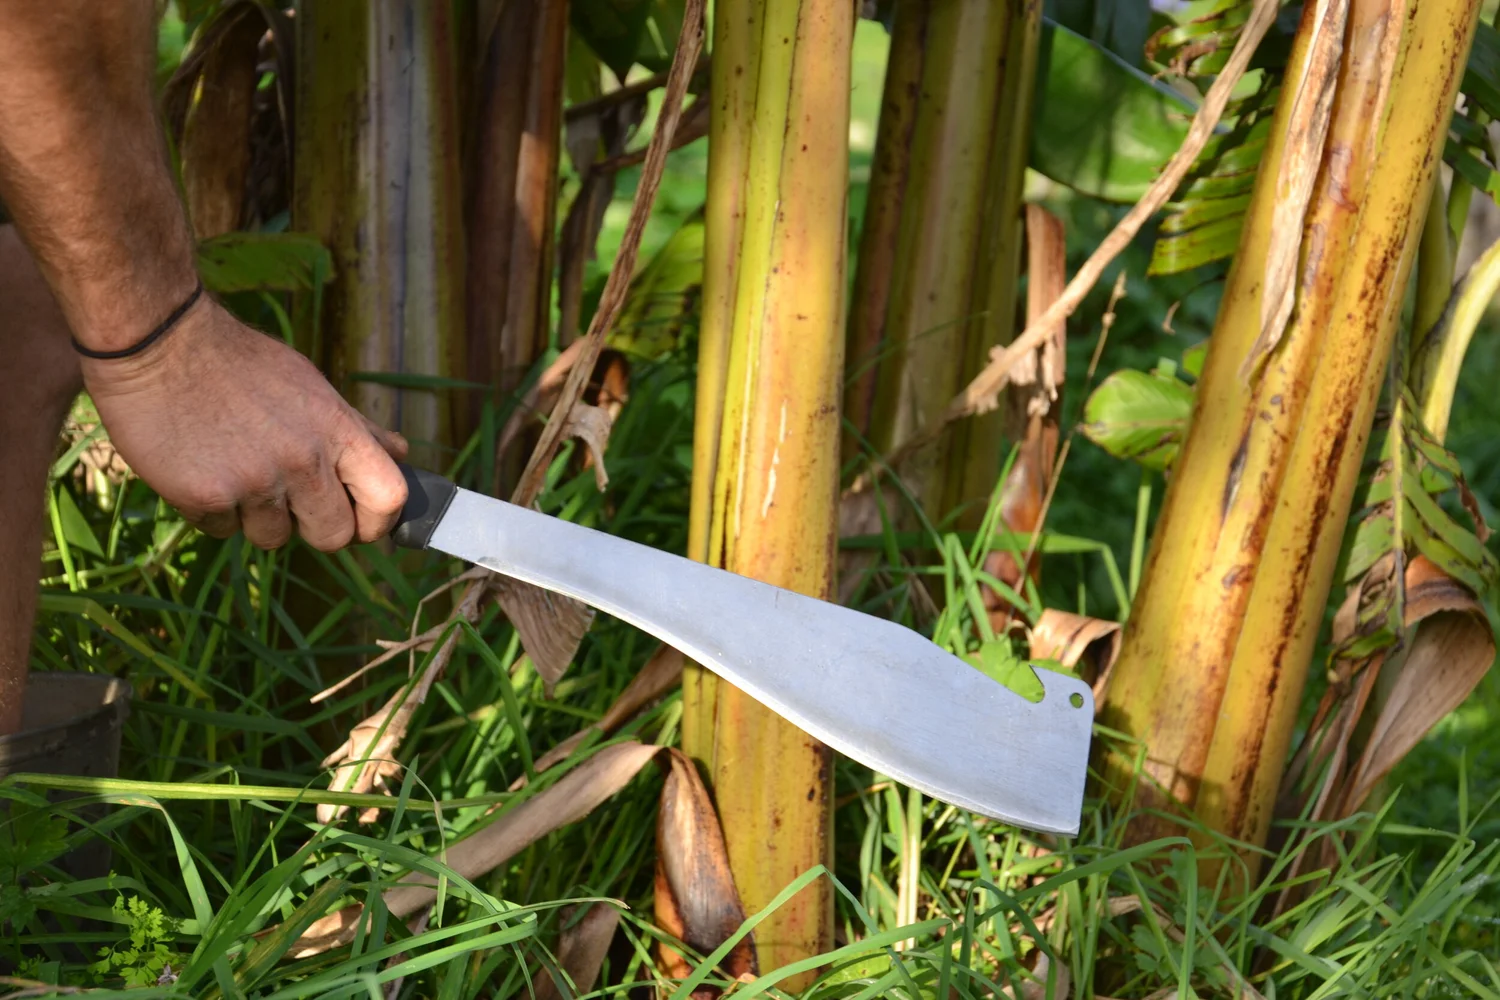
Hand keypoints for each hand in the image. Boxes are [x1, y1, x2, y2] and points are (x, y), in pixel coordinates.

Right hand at [82, 298, 409, 550]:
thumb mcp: (311, 386)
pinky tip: (200, 467)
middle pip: (334, 537)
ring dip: (255, 517)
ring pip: (273, 538)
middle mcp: (302, 459)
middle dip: (314, 527)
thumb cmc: (240, 365)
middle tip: (289, 500)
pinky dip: (211, 509)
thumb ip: (357, 429)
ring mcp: (254, 481)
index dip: (380, 521)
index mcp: (335, 430)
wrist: (159, 342)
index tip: (363, 521)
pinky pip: (221, 530)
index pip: (389, 498)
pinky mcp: (204, 496)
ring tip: (235, 469)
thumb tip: (402, 454)